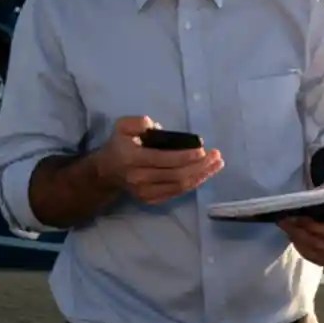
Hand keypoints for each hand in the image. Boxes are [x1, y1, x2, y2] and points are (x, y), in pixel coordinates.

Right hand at [92, 116, 223, 204]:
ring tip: (217, 165)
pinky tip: (205, 174)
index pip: (164, 160)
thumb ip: (139, 122)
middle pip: (176, 175)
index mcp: (133, 158)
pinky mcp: (151, 200)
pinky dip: (193, 184)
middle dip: (199, 166)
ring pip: (179, 186)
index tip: (202, 150)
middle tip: (216, 156)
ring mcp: (145, 193)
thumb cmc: (119, 145)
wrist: (106, 172)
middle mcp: (139, 179)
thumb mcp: (123, 126)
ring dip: (201, 176)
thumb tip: (159, 128)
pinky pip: (176, 193)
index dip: (185, 156)